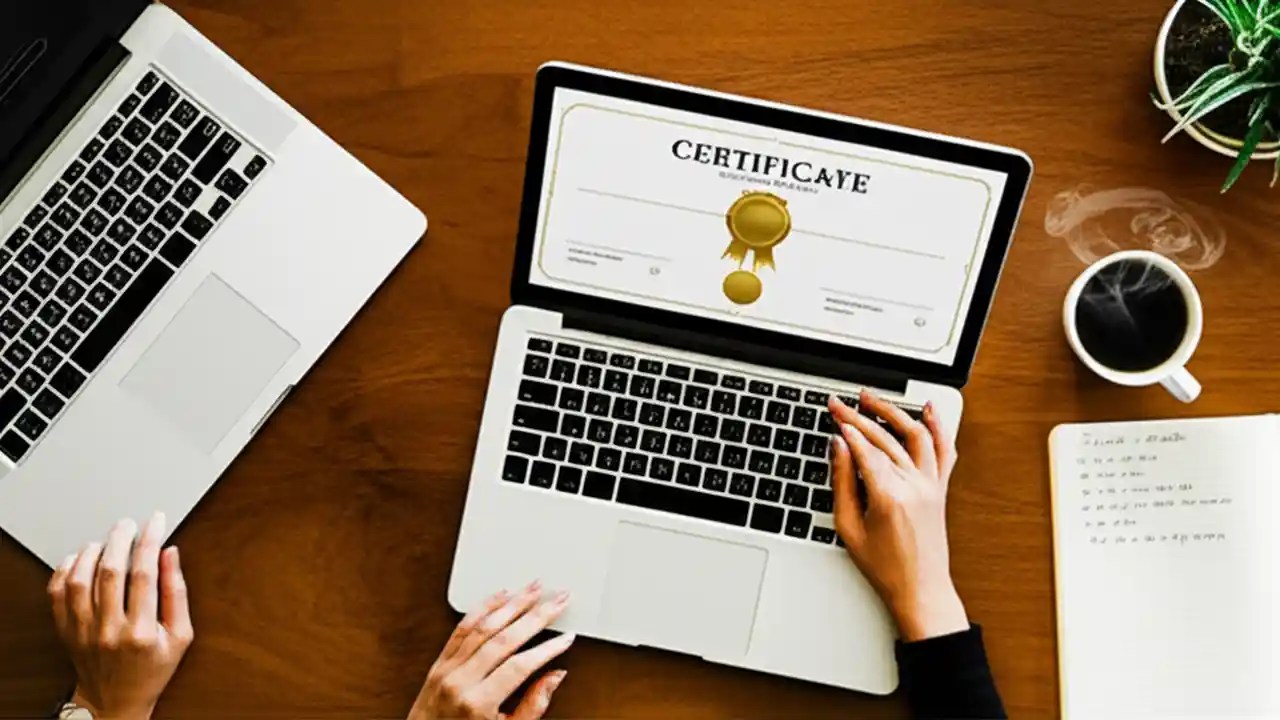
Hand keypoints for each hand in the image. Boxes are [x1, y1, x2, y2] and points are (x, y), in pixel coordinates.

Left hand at [47, 514, 193, 719]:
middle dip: (120, 539)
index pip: (145, 573)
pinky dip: (65, 571)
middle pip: (110, 571)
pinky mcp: (67, 631)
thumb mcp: (181, 636)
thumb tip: (170, 555)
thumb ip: (176, 593)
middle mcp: (110, 630)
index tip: (156, 522)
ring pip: (80, 580)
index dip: (150, 541)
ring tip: (104, 541)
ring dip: (92, 552)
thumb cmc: (152, 669)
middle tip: (128, 524)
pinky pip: (57, 594)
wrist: (116, 701)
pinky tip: (78, 559)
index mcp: (142, 631)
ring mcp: (84, 631)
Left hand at [409, 583, 573, 719]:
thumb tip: (555, 676)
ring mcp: (446, 670)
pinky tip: (500, 595)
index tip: (566, 637)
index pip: (520, 666)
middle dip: (537, 615)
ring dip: (512, 603)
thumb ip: (533, 707)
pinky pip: (461, 628)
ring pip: (483, 626)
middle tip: (558, 599)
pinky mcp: (438, 663)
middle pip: (505, 638)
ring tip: (534, 588)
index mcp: (479, 704)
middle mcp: (460, 682)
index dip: (547, 649)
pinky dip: (482, 608)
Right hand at [828, 391, 968, 641]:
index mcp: (889, 496)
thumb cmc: (885, 568)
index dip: (847, 427)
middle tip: (840, 404)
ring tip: (873, 400)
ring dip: (893, 412)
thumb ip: (842, 483)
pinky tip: (929, 410)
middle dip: (859, 417)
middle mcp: (914, 486)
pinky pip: (944, 451)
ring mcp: (931, 485)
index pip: (864, 449)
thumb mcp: (849, 527)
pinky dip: (938, 427)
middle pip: (885, 438)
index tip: (834, 413)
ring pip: (914, 436)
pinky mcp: (940, 489)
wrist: (921, 590)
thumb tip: (838, 449)